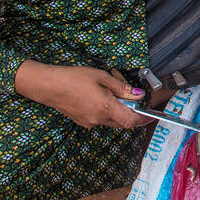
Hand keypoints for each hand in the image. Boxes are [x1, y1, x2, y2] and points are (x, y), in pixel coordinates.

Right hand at [14, 61, 150, 128]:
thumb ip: (122, 88)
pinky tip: (98, 93)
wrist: (47, 85)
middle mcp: (98, 119)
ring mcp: (89, 122)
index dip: (144, 119)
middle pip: (123, 121)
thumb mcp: (102, 77)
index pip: (131, 120)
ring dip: (117, 107)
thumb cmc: (73, 78)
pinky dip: (106, 108)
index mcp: (105, 108)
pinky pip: (101, 118)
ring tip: (109, 86)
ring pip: (112, 119)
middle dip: (130, 108)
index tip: (152, 115)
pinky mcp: (82, 121)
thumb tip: (139, 95)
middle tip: (128, 91)